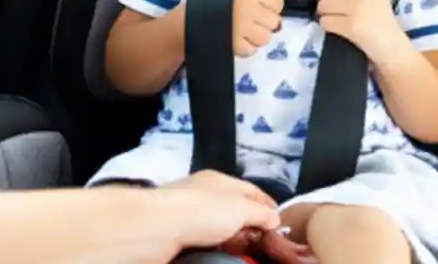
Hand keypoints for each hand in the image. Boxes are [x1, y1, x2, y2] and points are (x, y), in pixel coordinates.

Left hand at [154, 172, 280, 254]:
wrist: (157, 227)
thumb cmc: (203, 211)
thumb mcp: (240, 208)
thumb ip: (260, 212)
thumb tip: (274, 218)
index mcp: (219, 180)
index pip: (250, 190)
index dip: (268, 205)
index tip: (280, 223)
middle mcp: (202, 193)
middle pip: (233, 209)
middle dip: (249, 225)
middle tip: (263, 244)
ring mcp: (187, 213)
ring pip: (216, 226)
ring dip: (230, 238)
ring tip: (243, 252)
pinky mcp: (176, 233)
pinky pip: (202, 240)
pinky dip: (214, 247)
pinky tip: (220, 255)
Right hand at [233, 0, 283, 56]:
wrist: (194, 16)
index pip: (278, 3)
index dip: (271, 6)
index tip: (261, 6)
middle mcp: (250, 10)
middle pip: (274, 22)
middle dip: (265, 22)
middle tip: (253, 19)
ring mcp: (243, 29)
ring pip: (265, 38)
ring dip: (257, 36)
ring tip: (246, 30)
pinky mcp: (236, 46)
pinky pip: (252, 50)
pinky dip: (246, 47)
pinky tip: (239, 39)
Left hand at [317, 0, 408, 66]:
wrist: (392, 46)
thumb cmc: (380, 19)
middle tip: (331, 7)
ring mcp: (359, 8)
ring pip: (323, 4)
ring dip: (324, 13)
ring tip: (334, 18)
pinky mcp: (352, 26)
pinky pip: (325, 21)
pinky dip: (326, 25)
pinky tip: (335, 27)